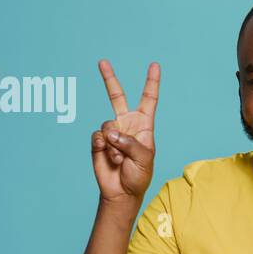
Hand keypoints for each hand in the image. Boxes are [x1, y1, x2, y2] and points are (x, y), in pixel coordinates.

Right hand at [91, 59, 159, 204]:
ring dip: (114, 144)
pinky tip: (109, 158)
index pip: (148, 99)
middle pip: (116, 97)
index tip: (154, 65)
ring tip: (120, 158)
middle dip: (109, 79)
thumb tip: (111, 132)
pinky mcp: (98, 140)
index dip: (151, 82)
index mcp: (144, 125)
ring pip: (107, 124)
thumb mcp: (143, 159)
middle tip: (102, 61)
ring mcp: (111, 131)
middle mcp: (126, 124)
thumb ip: (129, 143)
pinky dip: (103, 147)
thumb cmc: (139, 175)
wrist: (122, 192)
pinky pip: (97, 136)